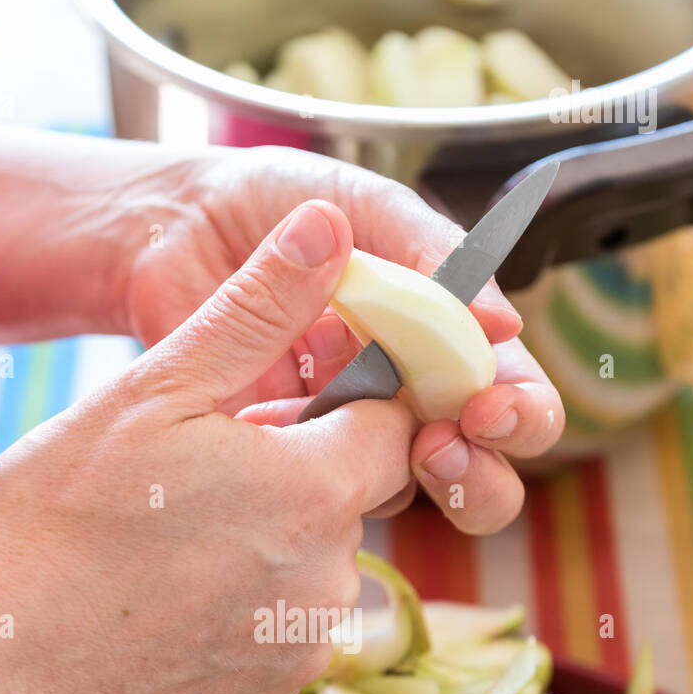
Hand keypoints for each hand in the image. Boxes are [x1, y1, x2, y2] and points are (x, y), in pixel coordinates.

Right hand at [0, 201, 414, 693]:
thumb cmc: (56, 526)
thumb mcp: (152, 394)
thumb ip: (253, 312)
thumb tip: (328, 228)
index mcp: (315, 489)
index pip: (389, 429)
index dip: (339, 412)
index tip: (273, 415)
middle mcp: (330, 581)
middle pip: (345, 506)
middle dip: (289, 485)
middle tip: (190, 487)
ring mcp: (299, 654)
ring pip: (309, 577)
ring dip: (262, 557)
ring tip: (165, 557)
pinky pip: (274, 643)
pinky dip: (235, 625)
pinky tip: (162, 615)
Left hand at [121, 145, 564, 533]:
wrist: (173, 225)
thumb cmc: (278, 201)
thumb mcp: (363, 205)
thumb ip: (431, 252)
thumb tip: (503, 322)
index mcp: (444, 335)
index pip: (512, 393)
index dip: (518, 413)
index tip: (486, 409)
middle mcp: (406, 394)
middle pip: (479, 468)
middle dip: (481, 476)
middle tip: (443, 449)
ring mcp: (346, 432)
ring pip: (405, 492)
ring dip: (399, 480)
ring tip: (363, 448)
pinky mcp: (284, 456)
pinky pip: (314, 486)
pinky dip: (307, 466)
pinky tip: (277, 422)